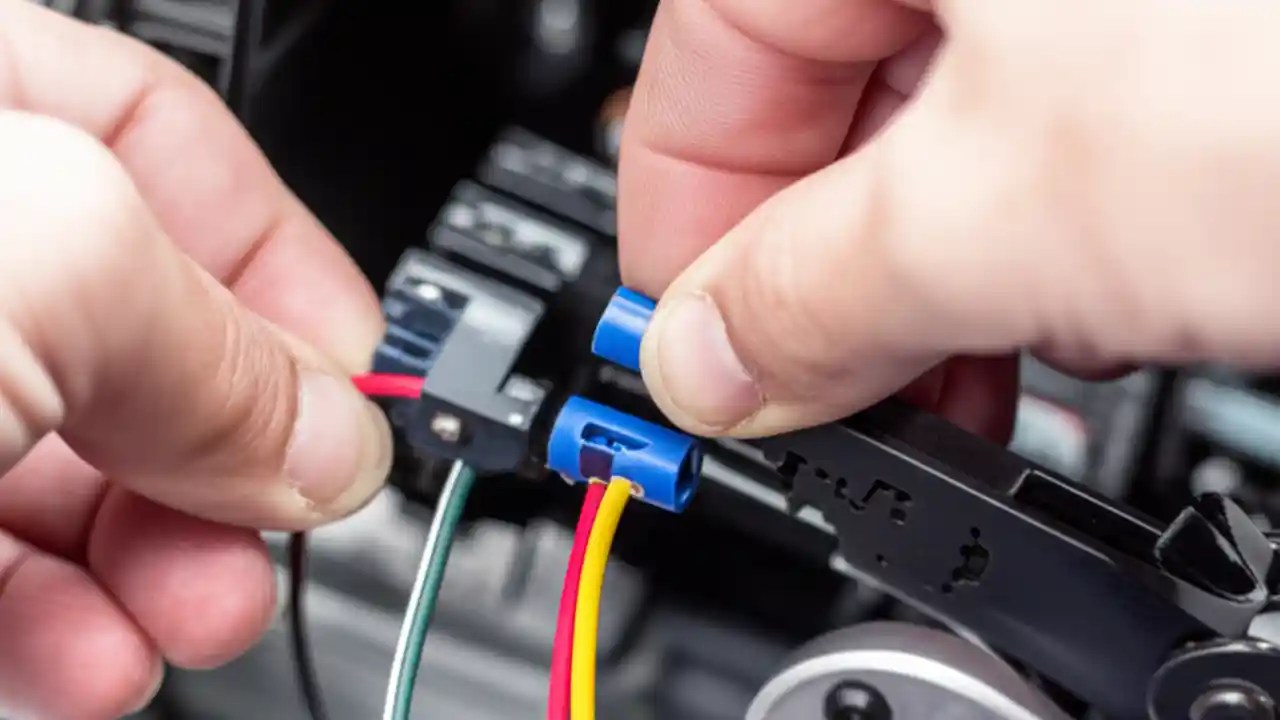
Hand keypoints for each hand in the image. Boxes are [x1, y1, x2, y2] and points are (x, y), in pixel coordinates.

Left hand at [0, 3, 391, 716]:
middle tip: (286, 518)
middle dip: (227, 448)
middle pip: (121, 326)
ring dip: (158, 564)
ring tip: (197, 619)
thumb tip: (331, 440)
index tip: (349, 376)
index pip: (152, 132)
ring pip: (53, 463)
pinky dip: (50, 632)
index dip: (277, 254)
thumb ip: (215, 343)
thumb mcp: (42, 268)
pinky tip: (93, 666)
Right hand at [619, 0, 1279, 439]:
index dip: (679, 227)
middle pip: (823, 112)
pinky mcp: (1176, 41)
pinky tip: (1069, 322)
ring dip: (934, 287)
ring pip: (942, 140)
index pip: (701, 60)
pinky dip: (1036, 248)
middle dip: (823, 281)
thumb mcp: (1003, 211)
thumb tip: (700, 362)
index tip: (694, 351)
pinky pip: (1050, 142)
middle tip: (828, 399)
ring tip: (962, 389)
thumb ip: (813, 294)